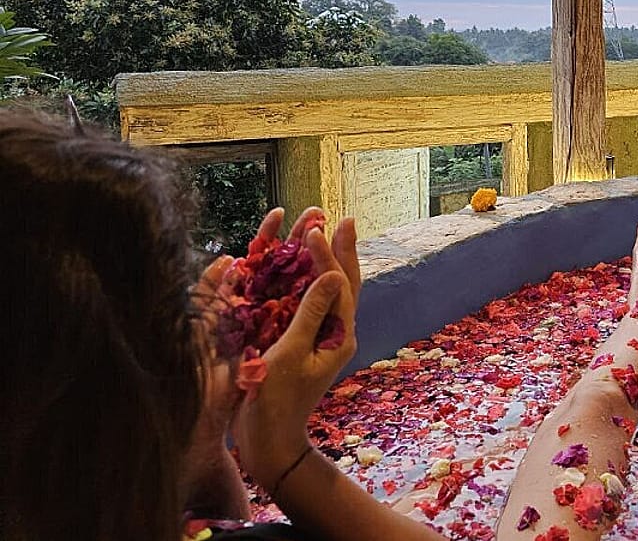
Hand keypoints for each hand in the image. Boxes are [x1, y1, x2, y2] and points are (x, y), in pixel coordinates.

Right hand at [232, 213, 360, 489]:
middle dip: (340, 250)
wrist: (269, 441)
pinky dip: (306, 281)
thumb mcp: (291, 355)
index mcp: (339, 336)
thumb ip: (310, 313)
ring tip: (324, 232)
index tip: (314, 229)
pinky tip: (300, 264)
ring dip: (326, 261)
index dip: (326, 255)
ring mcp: (320, 337)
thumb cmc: (275, 401)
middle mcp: (335, 333)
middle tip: (343, 219)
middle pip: (342, 284)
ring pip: (327, 291)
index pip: (338, 286)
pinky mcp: (303, 342)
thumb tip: (330, 275)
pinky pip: (309, 304)